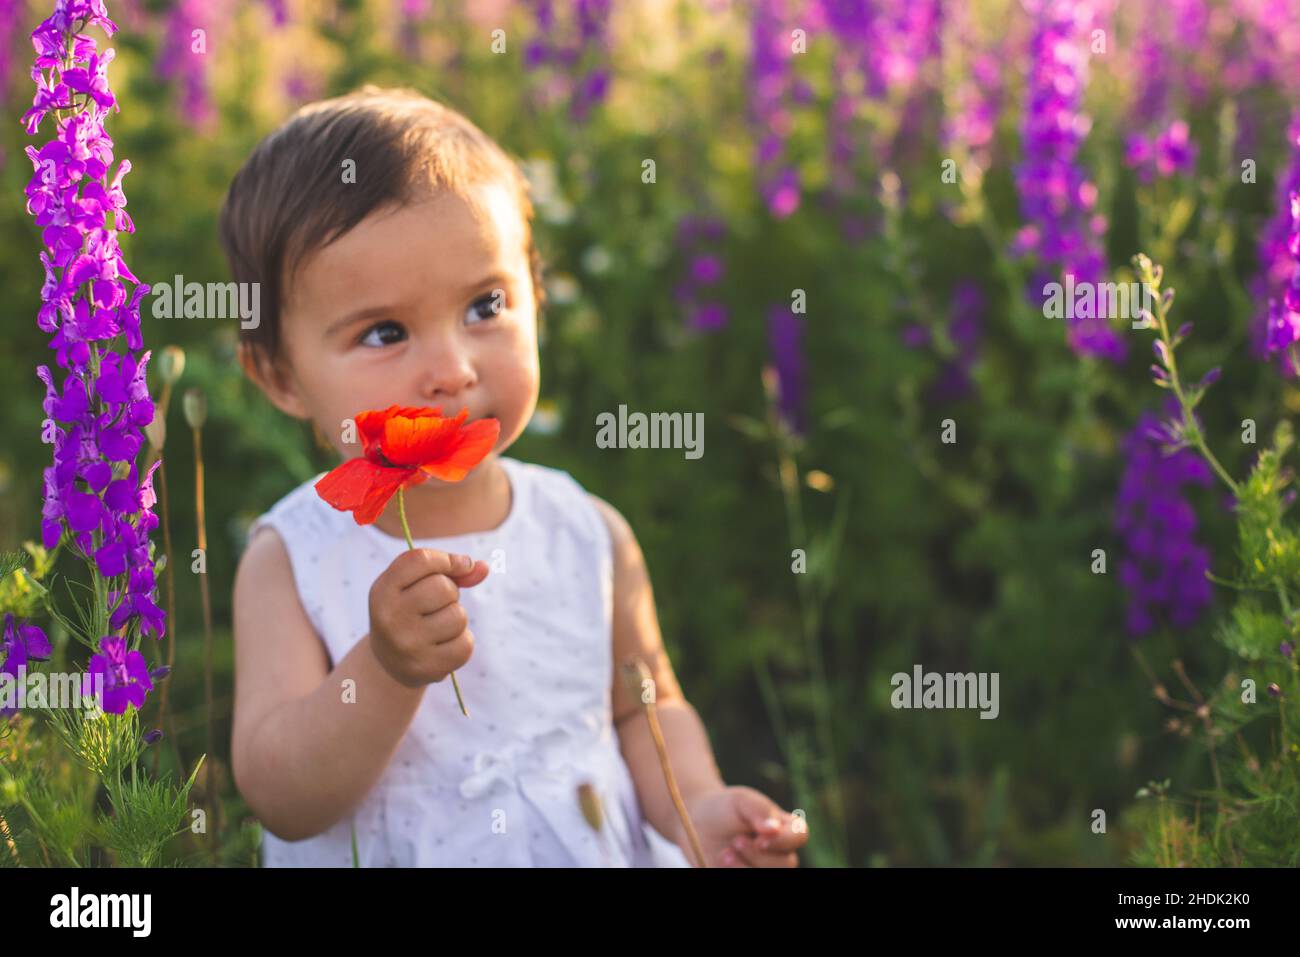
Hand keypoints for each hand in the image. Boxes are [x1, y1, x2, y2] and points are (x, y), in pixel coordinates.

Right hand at [367, 548, 488, 687]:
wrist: (389, 663)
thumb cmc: (408, 612)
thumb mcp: (413, 585)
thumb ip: (448, 570)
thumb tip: (484, 567)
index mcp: (382, 591)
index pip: (420, 560)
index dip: (446, 559)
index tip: (459, 565)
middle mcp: (391, 618)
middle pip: (443, 587)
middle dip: (450, 592)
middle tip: (437, 605)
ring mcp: (408, 645)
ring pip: (458, 615)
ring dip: (457, 617)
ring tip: (439, 626)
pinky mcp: (427, 668)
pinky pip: (466, 644)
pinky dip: (462, 641)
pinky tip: (444, 645)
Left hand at [673, 785, 806, 866]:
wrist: (701, 824)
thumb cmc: (726, 808)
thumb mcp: (741, 800)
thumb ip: (759, 809)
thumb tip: (773, 829)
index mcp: (786, 828)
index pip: (800, 836)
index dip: (783, 841)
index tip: (759, 840)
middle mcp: (781, 853)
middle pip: (785, 864)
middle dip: (759, 857)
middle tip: (736, 841)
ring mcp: (765, 869)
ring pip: (767, 878)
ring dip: (745, 868)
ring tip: (726, 854)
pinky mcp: (747, 879)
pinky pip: (748, 888)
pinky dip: (734, 874)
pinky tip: (722, 864)